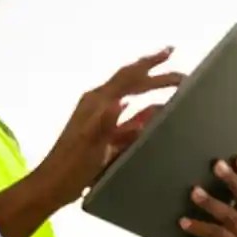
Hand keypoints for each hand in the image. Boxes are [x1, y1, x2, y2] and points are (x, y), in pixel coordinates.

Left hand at [33, 47, 182, 205]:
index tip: (171, 52)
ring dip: (152, 92)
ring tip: (175, 87)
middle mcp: (100, 104)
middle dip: (155, 73)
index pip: (128, 76)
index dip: (149, 64)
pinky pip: (130, 118)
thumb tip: (120, 102)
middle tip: (181, 72)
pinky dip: (145, 113)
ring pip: (132, 98)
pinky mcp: (105, 134)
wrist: (54, 184)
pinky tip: (157, 113)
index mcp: (97, 102)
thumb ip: (103, 122)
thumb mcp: (88, 143)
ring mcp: (102, 118)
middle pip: (131, 82)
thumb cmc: (71, 164)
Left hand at [174, 155, 236, 236]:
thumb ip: (222, 185)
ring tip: (194, 192)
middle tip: (216, 166)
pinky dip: (199, 227)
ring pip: (232, 217)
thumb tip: (210, 161)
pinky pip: (217, 235)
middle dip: (233, 181)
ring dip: (212, 203)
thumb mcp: (219, 200)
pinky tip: (183, 220)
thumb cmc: (210, 219)